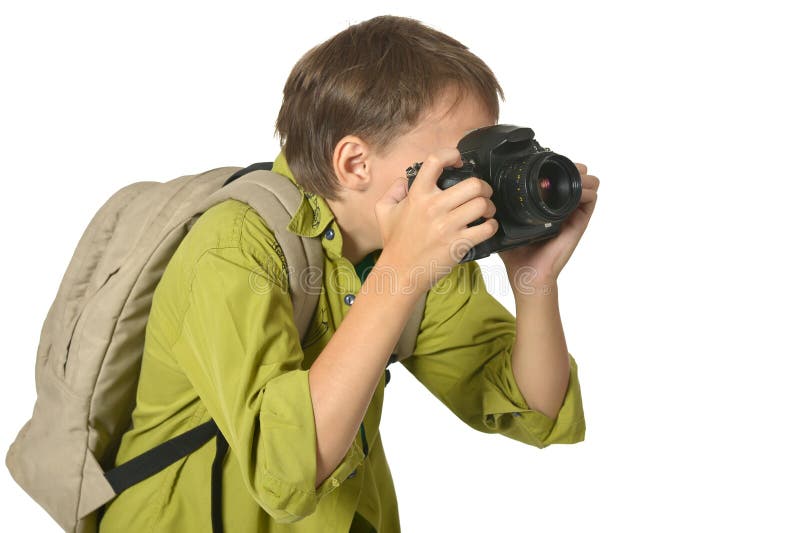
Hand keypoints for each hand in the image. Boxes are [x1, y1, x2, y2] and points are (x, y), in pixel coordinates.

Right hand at [374, 148, 498, 295]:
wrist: (400, 272)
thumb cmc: (395, 242)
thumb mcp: (384, 211)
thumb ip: (393, 190)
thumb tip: (405, 179)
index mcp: (417, 195)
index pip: (435, 161)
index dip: (451, 154)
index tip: (458, 161)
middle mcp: (433, 207)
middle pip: (473, 184)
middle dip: (483, 187)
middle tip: (482, 193)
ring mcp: (447, 226)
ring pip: (482, 204)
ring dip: (489, 206)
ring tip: (486, 211)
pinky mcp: (458, 244)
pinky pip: (486, 228)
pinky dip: (491, 226)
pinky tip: (486, 227)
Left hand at [498, 162, 599, 288]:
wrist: (527, 274)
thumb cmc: (516, 254)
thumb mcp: (504, 224)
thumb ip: (497, 209)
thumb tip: (480, 195)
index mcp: (545, 206)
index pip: (556, 178)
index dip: (555, 165)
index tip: (545, 159)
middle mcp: (560, 208)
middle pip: (574, 176)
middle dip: (569, 166)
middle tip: (557, 166)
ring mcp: (571, 214)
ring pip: (587, 184)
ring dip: (581, 176)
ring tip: (569, 175)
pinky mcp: (578, 223)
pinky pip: (590, 200)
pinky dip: (587, 190)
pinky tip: (574, 190)